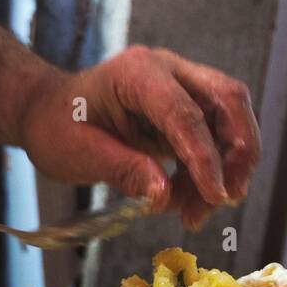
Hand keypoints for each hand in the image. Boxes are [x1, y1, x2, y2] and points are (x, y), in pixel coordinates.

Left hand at [18, 46, 261, 229]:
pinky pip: (214, 141)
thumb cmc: (57, 128)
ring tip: (195, 215)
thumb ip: (124, 171)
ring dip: (225, 171)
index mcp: (138, 72)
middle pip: (228, 102)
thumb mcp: (80, 154)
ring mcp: (182, 89)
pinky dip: (208, 176)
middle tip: (228, 198)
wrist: (48, 115)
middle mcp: (169, 72)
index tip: (215, 195)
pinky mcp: (186, 113)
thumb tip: (163, 196)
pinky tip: (187, 202)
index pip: (185, 112)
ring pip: (229, 123)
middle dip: (239, 153)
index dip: (205, 156)